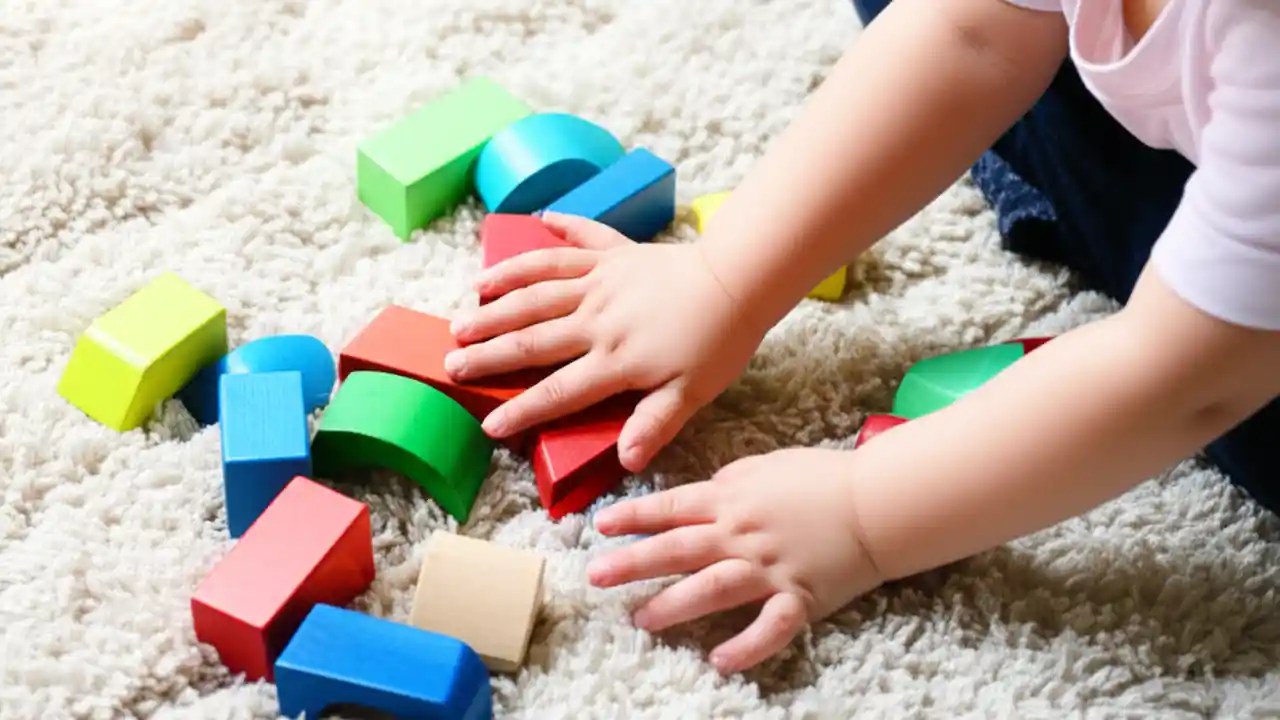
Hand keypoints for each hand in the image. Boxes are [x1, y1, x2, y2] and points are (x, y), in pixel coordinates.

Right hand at [446, 212, 763, 470]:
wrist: (738, 282)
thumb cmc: (717, 343)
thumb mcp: (691, 394)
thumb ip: (654, 424)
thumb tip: (626, 461)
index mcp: (614, 360)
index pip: (557, 392)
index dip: (520, 410)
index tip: (487, 424)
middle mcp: (596, 319)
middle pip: (531, 339)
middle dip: (488, 353)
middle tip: (451, 361)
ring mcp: (601, 281)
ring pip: (537, 288)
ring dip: (499, 298)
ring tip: (465, 308)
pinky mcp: (614, 253)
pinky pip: (578, 239)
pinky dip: (556, 228)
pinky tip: (535, 220)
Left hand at [586, 448, 883, 673]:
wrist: (877, 501)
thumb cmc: (822, 478)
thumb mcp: (767, 465)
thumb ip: (729, 481)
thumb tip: (703, 494)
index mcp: (733, 499)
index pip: (673, 507)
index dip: (634, 516)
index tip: (600, 526)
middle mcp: (743, 535)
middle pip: (678, 549)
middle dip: (633, 562)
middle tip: (596, 576)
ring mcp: (770, 568)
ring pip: (711, 589)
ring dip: (673, 606)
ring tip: (641, 619)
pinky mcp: (799, 597)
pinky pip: (769, 627)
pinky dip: (746, 647)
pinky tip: (719, 662)